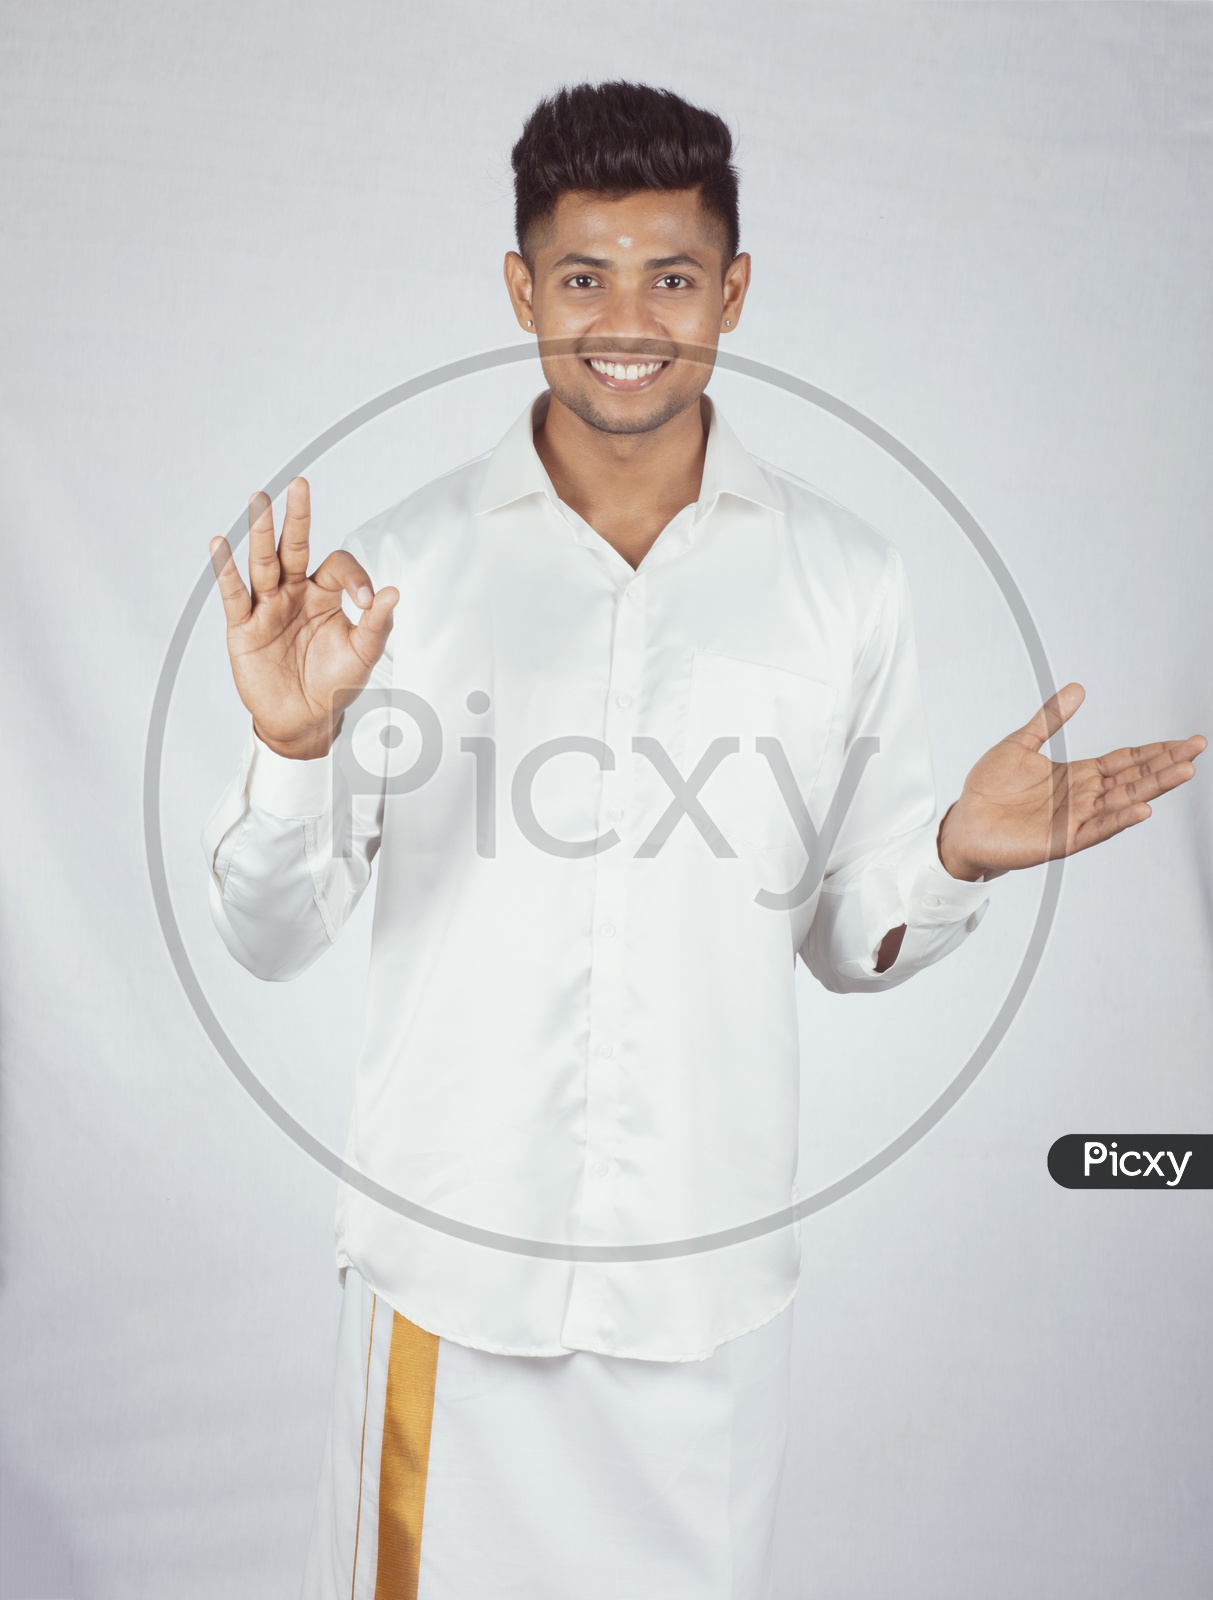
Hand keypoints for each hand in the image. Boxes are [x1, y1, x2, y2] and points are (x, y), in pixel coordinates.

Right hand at [209, 478, 398, 758]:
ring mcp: (268, 607)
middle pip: (294, 547)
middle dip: (297, 518)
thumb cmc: (335, 683)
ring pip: (263, 563)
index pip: (338, 566)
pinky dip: (226, 570)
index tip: (367, 601)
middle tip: (300, 485)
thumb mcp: (364, 654)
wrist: (306, 720)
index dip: (355, 577)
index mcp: (325, 595)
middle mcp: (295, 593)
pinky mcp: (244, 627)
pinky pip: (235, 595)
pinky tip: (219, 544)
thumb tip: (392, 592)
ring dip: (260, 532)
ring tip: (259, 500)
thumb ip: (378, 624)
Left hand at [937, 683, 1205, 880]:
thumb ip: (1050, 718)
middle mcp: (1082, 797)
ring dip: (1154, 787)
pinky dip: (1119, 819)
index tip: (1184, 740)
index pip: (1125, 760)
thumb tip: (1077, 689)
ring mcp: (1075, 819)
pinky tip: (1142, 809)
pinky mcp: (1062, 839)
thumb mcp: (1020, 743)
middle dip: (1166, 763)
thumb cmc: (987, 791)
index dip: (1154, 750)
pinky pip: (1097, 828)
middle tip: (1196, 749)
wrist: (964, 824)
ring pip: (1124, 800)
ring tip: (1183, 771)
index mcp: (1076, 775)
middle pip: (1134, 778)